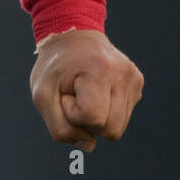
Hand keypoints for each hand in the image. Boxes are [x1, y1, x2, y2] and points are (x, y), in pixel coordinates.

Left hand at [30, 30, 142, 151]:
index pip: (93, 119)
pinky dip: (107, 110)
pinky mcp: (137, 82)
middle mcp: (124, 74)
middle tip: (75, 95)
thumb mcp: (42, 95)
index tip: (66, 93)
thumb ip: (60, 128)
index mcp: (100, 71)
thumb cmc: (54, 67)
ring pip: (118, 127)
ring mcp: (134, 78)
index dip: (74, 114)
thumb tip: (89, 145)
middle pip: (111, 130)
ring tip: (86, 93)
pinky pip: (123, 116)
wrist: (70, 34)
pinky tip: (97, 90)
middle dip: (88, 121)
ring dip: (98, 118)